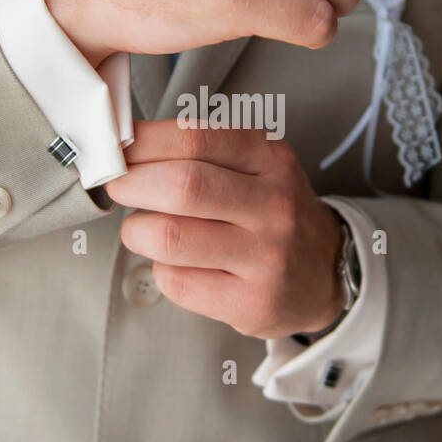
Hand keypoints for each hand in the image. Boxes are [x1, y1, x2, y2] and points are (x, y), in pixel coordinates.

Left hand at [105, 120, 345, 338]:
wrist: (325, 272)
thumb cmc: (271, 212)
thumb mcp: (254, 164)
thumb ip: (198, 151)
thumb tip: (124, 148)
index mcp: (270, 158)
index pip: (194, 138)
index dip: (141, 143)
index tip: (117, 150)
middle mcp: (274, 205)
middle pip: (182, 187)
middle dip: (130, 184)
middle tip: (117, 187)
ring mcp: (266, 257)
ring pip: (171, 238)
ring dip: (137, 231)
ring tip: (142, 229)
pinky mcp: (252, 303)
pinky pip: (177, 282)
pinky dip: (160, 270)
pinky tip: (175, 264)